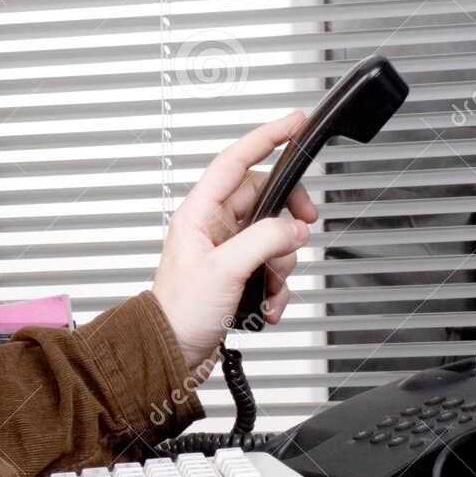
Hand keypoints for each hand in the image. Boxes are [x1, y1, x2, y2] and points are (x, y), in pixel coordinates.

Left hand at [151, 113, 319, 367]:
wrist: (171, 353)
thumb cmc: (179, 312)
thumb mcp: (224, 269)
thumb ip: (264, 240)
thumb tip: (293, 228)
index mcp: (200, 213)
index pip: (236, 161)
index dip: (266, 137)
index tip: (294, 123)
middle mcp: (214, 227)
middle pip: (265, 200)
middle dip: (287, 220)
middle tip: (304, 227)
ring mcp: (227, 251)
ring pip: (274, 237)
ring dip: (282, 263)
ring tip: (269, 285)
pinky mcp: (238, 275)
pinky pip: (271, 267)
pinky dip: (276, 287)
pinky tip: (266, 305)